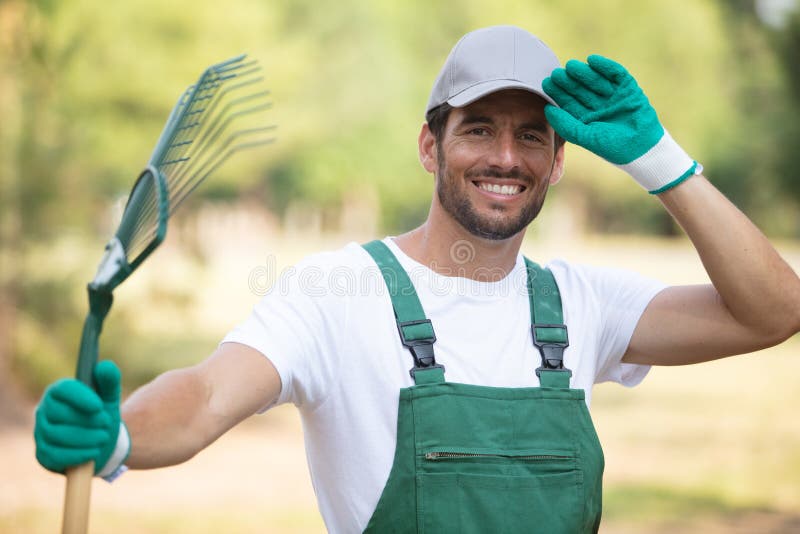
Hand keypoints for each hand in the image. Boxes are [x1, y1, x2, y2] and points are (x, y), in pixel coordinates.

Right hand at [35, 360, 126, 475]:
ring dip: (88, 438)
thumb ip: (109, 380)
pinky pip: (58, 456)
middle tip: (107, 422)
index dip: (79, 397)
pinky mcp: (43, 455)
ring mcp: (41, 434)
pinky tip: (95, 451)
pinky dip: (80, 454)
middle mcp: (44, 411)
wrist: (101, 441)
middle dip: (89, 420)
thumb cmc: (102, 414)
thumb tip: (105, 366)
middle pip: (61, 414)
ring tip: (104, 436)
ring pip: (60, 436)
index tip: (99, 405)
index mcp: (58, 392)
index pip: (62, 389)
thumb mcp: (109, 396)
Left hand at [542, 55, 697, 193]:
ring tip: (571, 66)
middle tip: (556, 73)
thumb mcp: (585, 136)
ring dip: (584, 73)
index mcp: (587, 118)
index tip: (547, 83)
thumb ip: (566, 125)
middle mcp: (599, 105)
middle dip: (569, 82)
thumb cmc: (612, 147)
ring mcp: (613, 96)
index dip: (559, 93)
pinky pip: (616, 74)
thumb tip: (547, 110)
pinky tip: (592, 60)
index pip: (570, 102)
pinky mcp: (628, 88)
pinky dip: (605, 67)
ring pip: (596, 80)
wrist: (642, 148)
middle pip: (581, 90)